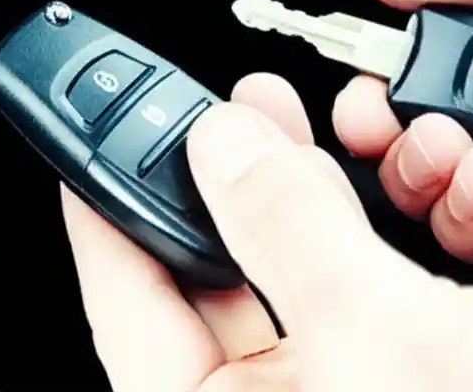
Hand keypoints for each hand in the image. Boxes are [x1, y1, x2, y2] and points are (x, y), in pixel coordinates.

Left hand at [62, 73, 472, 390]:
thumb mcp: (376, 331)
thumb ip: (287, 227)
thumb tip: (219, 146)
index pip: (122, 294)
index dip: (102, 200)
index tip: (91, 129)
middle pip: (193, 276)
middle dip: (202, 181)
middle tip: (199, 107)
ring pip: (269, 275)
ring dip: (274, 192)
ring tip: (268, 119)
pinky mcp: (382, 376)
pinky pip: (334, 288)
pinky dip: (335, 227)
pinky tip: (341, 179)